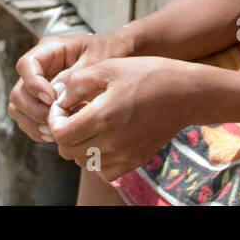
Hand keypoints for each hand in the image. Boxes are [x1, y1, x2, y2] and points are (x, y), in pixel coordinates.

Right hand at [8, 32, 133, 142]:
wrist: (120, 58)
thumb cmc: (110, 52)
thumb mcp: (98, 59)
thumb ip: (76, 76)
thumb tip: (55, 96)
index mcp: (50, 50)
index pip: (26, 65)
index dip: (33, 84)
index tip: (52, 99)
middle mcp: (39, 68)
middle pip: (18, 91)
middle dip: (33, 109)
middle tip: (54, 121)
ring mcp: (38, 87)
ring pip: (18, 108)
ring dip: (33, 123)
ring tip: (55, 132)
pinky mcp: (42, 104)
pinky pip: (28, 120)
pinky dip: (37, 130)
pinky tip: (56, 136)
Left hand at [46, 56, 189, 181]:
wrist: (185, 93)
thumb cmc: (146, 74)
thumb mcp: (109, 67)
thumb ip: (77, 83)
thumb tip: (60, 100)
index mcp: (102, 117)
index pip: (60, 134)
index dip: (55, 120)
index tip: (65, 107)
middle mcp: (111, 141)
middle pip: (68, 151)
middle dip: (65, 133)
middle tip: (75, 114)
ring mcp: (124, 154)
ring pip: (84, 162)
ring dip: (80, 146)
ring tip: (91, 125)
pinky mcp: (135, 160)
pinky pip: (104, 171)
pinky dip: (98, 160)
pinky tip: (104, 139)